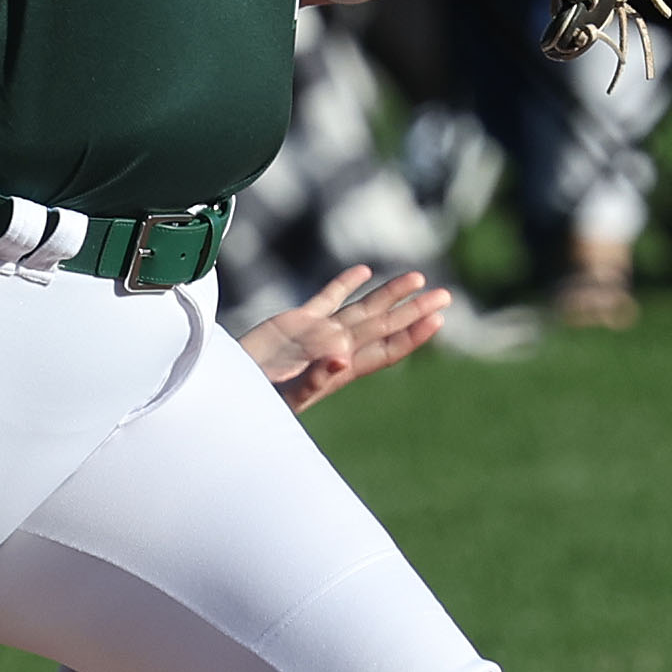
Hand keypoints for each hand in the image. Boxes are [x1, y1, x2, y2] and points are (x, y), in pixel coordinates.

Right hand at [238, 266, 449, 411]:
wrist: (226, 388)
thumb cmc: (253, 399)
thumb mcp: (283, 394)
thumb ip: (313, 377)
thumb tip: (342, 358)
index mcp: (338, 368)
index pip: (385, 349)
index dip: (411, 335)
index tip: (437, 320)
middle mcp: (334, 349)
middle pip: (383, 325)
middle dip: (413, 311)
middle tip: (445, 295)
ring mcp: (317, 334)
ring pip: (361, 308)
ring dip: (389, 294)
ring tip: (418, 278)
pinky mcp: (295, 322)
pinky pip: (327, 299)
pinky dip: (344, 284)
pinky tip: (363, 272)